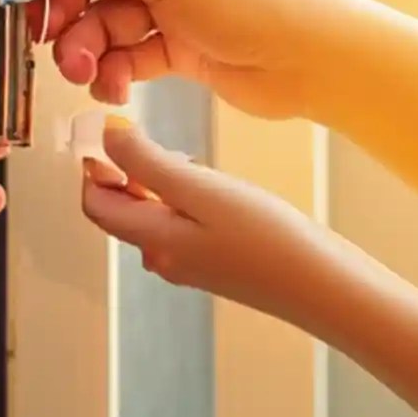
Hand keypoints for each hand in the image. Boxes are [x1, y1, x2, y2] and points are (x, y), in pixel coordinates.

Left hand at [81, 116, 349, 320]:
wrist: (324, 286)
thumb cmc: (269, 238)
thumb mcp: (201, 188)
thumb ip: (147, 163)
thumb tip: (105, 136)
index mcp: (152, 241)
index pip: (95, 204)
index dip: (92, 166)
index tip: (108, 131)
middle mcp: (162, 258)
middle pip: (119, 210)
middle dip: (124, 170)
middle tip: (150, 139)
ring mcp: (187, 264)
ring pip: (149, 215)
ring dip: (153, 182)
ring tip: (184, 158)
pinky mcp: (211, 262)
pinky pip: (176, 224)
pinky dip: (178, 198)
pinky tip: (208, 184)